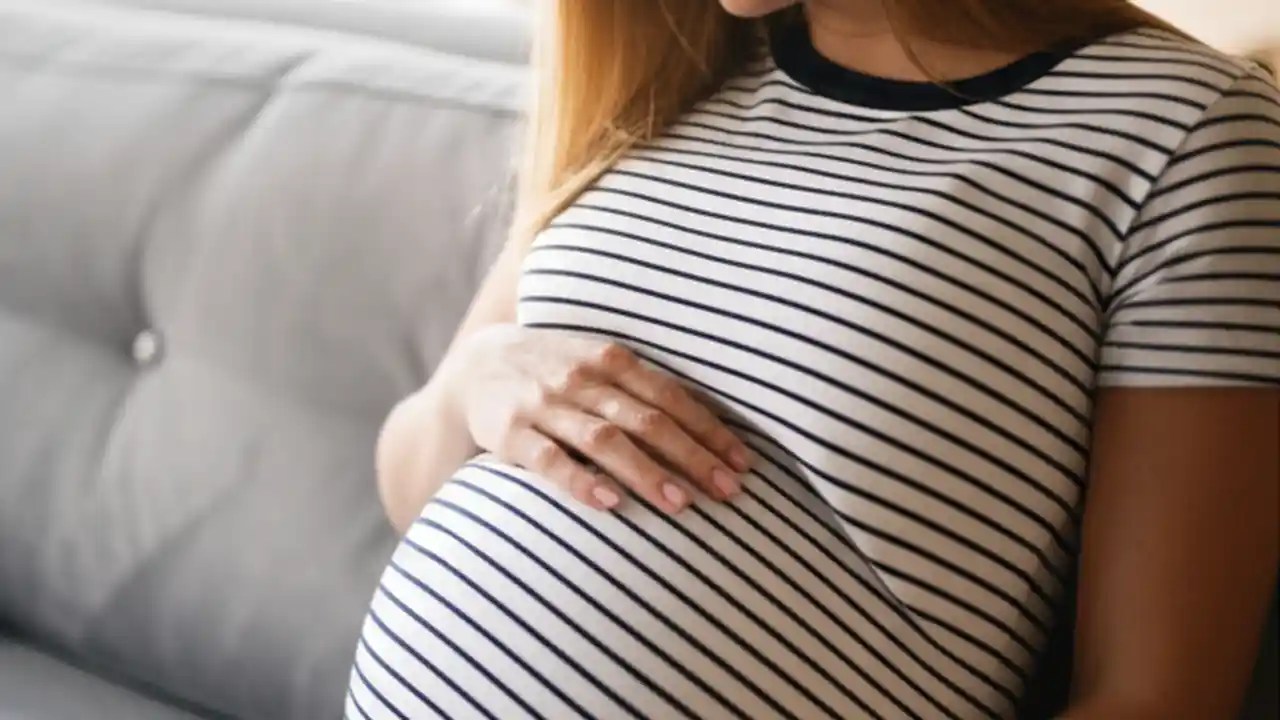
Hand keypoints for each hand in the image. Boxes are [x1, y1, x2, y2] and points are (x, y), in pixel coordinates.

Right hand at [442, 324, 751, 512]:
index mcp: (610, 359)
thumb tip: (711, 427)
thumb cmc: (556, 370)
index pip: (671, 397)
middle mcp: (580, 378)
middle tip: (728, 491)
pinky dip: (581, 481)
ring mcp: (544, 405)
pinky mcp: (509, 433)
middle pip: (646, 420)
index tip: (742, 464)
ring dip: (646, 472)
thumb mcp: (599, 363)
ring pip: (603, 440)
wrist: (476, 364)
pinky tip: (610, 502)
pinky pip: (549, 460)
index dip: (709, 430)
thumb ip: (644, 389)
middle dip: (691, 456)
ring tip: (681, 504)